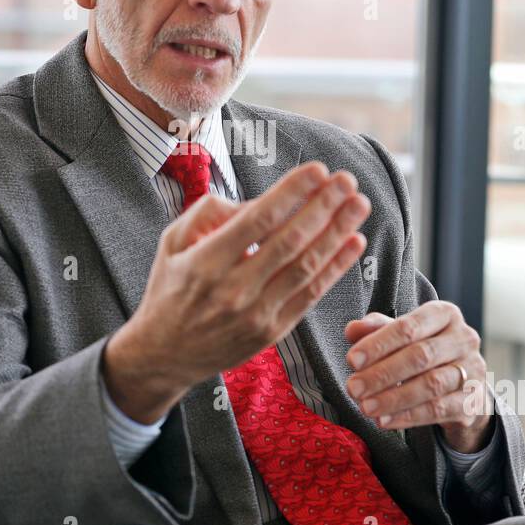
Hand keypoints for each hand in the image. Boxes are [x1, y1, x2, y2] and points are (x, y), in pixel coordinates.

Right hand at [104, 160, 371, 421]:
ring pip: (306, 268)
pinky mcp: (272, 332)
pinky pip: (310, 295)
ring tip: (358, 205)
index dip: (292, 192)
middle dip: (323, 207)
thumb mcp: (171, 243)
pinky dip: (335, 268)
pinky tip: (353, 242)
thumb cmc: (170, 289)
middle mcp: (233, 289)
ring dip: (337, 233)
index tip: (317, 170)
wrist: (165, 354)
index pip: (259, 220)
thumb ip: (207, 213)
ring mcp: (256, 314)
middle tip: (347, 180)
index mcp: (206, 262)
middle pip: (290, 241)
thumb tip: (253, 201)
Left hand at [342, 302, 492, 452]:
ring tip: (365, 407)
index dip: (378, 344)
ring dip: (393, 398)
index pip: (409, 326)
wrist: (461, 385)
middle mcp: (464, 338)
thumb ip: (376, 330)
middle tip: (353, 388)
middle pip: (420, 355)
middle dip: (382, 373)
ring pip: (431, 384)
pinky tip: (385, 420)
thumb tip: (352, 329)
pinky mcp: (473, 400)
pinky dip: (408, 416)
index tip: (352, 360)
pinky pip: (439, 410)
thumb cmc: (424, 352)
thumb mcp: (401, 336)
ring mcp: (473, 370)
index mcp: (444, 314)